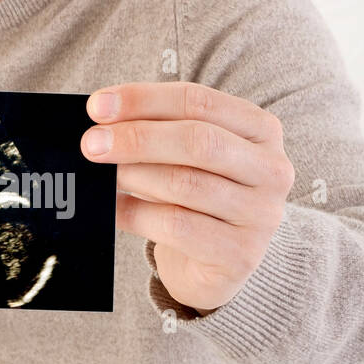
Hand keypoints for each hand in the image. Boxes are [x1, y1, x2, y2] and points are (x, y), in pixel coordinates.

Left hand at [80, 82, 294, 314]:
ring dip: (134, 175)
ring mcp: (260, 215)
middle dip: (137, 138)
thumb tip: (102, 119)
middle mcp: (271, 170)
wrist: (219, 263)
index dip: (144, 100)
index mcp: (261, 130)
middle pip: (198, 141)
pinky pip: (176, 227)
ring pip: (186, 184)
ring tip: (104, 174)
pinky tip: (113, 209)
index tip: (98, 107)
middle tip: (92, 143)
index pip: (200, 102)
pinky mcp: (239, 254)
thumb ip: (159, 131)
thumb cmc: (199, 198)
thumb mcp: (189, 157)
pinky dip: (135, 214)